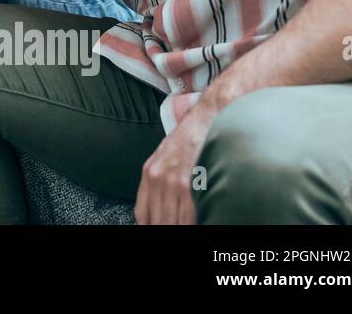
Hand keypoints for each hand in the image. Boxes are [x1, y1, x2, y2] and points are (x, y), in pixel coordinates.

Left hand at [134, 104, 215, 224]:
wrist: (209, 118)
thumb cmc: (192, 137)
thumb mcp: (166, 156)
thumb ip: (160, 181)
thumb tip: (162, 206)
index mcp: (150, 173)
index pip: (143, 213)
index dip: (150, 226)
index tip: (157, 229)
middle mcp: (157, 178)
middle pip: (157, 220)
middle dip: (165, 228)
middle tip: (173, 234)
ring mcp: (172, 181)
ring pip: (171, 221)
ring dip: (179, 228)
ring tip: (187, 228)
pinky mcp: (188, 183)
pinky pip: (187, 216)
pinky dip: (191, 224)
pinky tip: (197, 224)